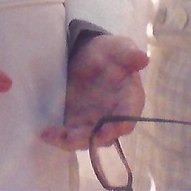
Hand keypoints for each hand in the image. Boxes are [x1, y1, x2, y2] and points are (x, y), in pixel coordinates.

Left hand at [40, 34, 148, 149]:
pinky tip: (46, 133)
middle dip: (90, 139)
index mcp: (130, 100)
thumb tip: (144, 58)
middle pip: (106, 135)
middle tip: (73, 138)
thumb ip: (129, 54)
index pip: (129, 117)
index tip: (110, 128)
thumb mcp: (119, 49)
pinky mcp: (78, 122)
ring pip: (86, 139)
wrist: (91, 55)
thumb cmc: (111, 53)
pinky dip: (58, 137)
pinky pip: (70, 135)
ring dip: (71, 141)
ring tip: (55, 136)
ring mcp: (95, 122)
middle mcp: (114, 117)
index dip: (120, 125)